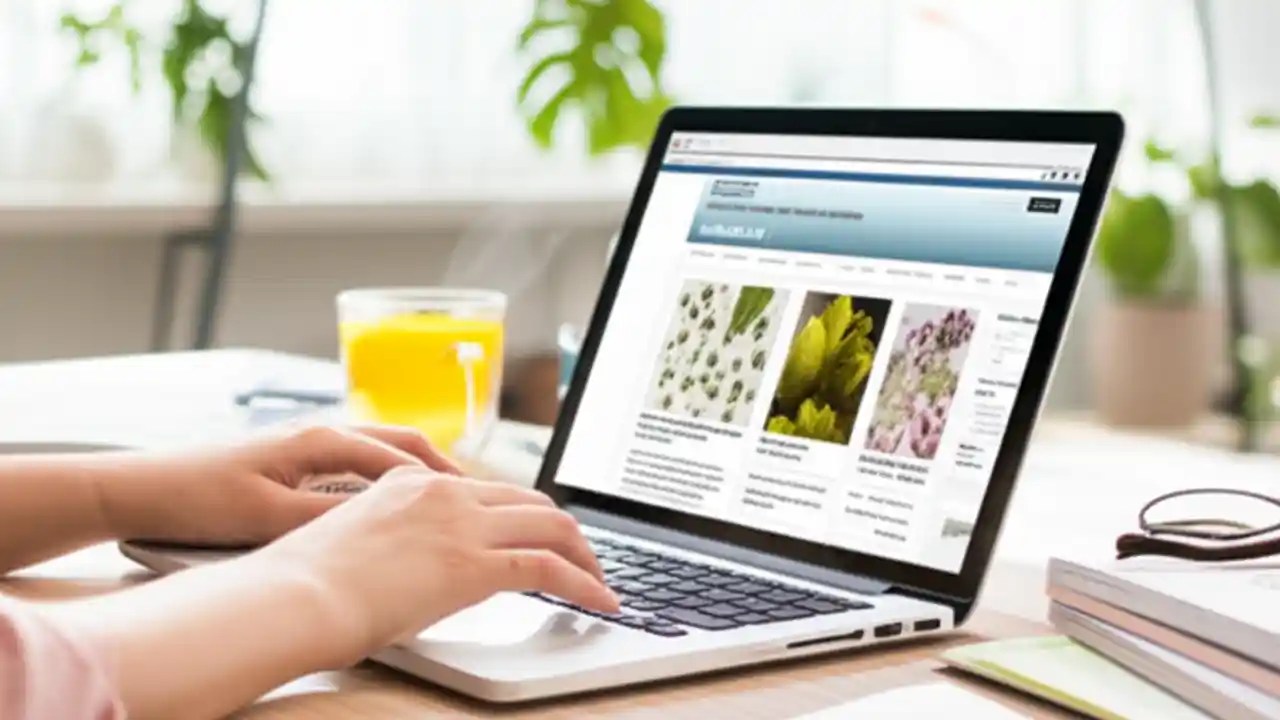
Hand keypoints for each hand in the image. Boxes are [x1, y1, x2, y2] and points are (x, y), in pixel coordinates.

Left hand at [98, 425, 458, 545]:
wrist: (141, 487)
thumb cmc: (197, 496)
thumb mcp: (267, 516)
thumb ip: (327, 518)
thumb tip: (379, 524)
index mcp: (319, 440)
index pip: (400, 455)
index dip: (440, 479)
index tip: (473, 500)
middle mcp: (318, 433)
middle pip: (399, 443)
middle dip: (441, 468)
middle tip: (476, 495)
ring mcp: (306, 444)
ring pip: (379, 452)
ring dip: (415, 472)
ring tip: (445, 499)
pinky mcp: (293, 461)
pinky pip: (356, 464)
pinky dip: (385, 479)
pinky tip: (390, 503)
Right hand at [257, 466, 619, 664]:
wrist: (294, 596)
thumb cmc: (306, 584)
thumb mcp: (355, 545)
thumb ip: (393, 545)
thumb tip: (411, 573)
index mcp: (413, 483)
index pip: (488, 492)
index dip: (521, 517)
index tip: (536, 537)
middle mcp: (444, 494)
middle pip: (530, 502)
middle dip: (564, 530)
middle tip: (581, 559)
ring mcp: (462, 524)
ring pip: (552, 525)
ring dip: (584, 554)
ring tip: (599, 582)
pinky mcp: (474, 563)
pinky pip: (549, 567)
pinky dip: (584, 583)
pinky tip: (600, 601)